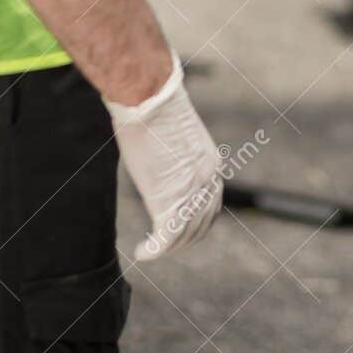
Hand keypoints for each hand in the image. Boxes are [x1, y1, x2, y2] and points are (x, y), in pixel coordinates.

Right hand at [103, 49, 223, 260]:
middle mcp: (208, 181)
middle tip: (162, 246)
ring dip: (167, 247)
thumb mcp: (172, 134)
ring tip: (150, 250)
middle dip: (183, 239)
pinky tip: (141, 252)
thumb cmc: (153, 106)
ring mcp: (191, 192)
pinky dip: (155, 250)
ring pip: (184, 234)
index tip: (179, 228)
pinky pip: (166, 237)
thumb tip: (158, 156)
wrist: (150, 99)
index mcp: (210, 164)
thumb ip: (174, 153)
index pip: (211, 204)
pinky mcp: (171, 201)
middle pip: (201, 224)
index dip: (196, 221)